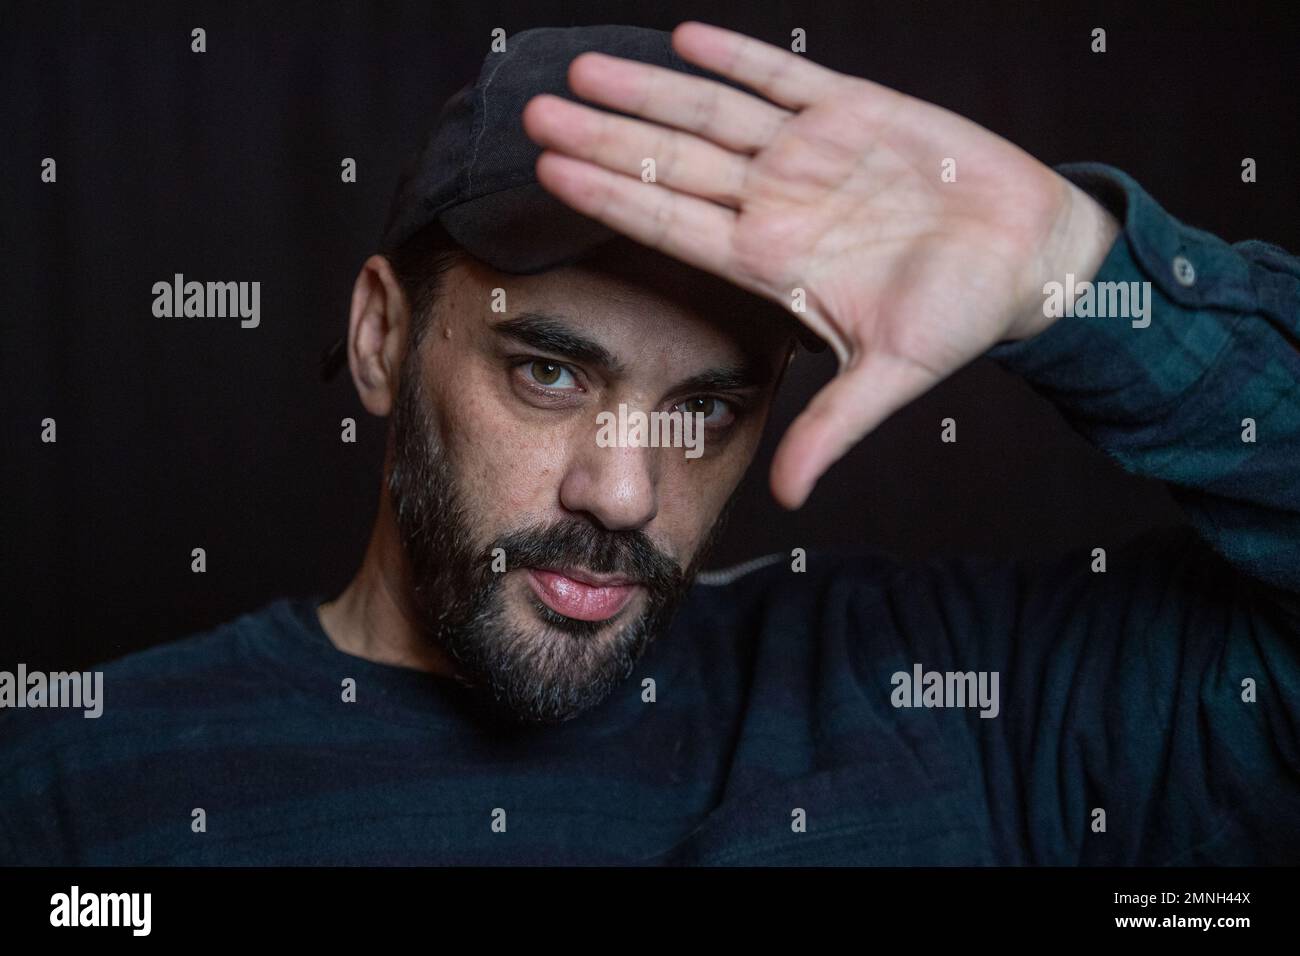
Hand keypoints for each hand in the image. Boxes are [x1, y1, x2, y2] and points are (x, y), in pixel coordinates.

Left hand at [523, 22, 1118, 507]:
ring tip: (583, 70)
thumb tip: (785, 498)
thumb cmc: (960, 317)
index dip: (610, 199)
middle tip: (532, 114)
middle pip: (672, 164)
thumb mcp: (892, 376)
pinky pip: (785, 75)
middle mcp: (777, 203)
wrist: (1027, 257)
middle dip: (603, 139)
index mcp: (773, 260)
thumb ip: (831, 429)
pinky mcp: (856, 110)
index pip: (671, 225)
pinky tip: (683, 40)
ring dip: (648, 91)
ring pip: (712, 113)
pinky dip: (738, 57)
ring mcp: (810, 154)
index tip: (548, 177)